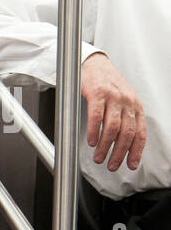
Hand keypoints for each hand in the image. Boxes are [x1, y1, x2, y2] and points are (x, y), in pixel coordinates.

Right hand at [80, 53, 145, 171]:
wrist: (95, 64)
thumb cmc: (107, 85)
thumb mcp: (122, 102)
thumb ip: (124, 119)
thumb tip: (122, 143)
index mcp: (136, 106)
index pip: (140, 133)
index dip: (136, 151)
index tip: (130, 165)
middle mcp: (128, 102)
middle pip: (127, 133)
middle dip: (119, 153)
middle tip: (112, 165)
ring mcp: (113, 97)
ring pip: (112, 128)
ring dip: (105, 146)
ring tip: (98, 157)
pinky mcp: (98, 93)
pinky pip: (97, 116)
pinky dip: (93, 131)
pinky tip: (90, 141)